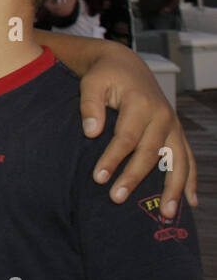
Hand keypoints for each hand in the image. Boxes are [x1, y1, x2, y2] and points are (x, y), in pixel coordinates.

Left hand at [78, 45, 196, 218]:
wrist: (127, 66)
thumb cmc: (105, 76)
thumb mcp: (91, 82)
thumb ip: (89, 105)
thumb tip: (91, 131)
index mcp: (141, 103)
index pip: (126, 138)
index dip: (112, 159)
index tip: (98, 178)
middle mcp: (162, 116)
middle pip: (150, 153)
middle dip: (133, 178)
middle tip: (116, 199)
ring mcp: (173, 126)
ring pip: (177, 161)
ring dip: (172, 188)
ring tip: (165, 214)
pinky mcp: (176, 133)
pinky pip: (188, 159)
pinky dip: (190, 181)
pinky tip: (190, 203)